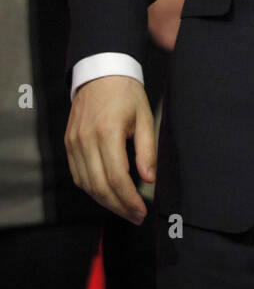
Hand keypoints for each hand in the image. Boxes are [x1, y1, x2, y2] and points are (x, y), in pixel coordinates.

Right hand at [65, 76, 155, 223]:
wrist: (100, 71)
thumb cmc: (126, 93)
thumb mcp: (145, 117)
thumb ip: (148, 150)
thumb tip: (149, 180)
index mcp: (107, 132)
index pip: (117, 178)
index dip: (130, 200)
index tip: (142, 211)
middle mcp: (86, 140)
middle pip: (100, 186)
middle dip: (119, 207)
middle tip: (136, 217)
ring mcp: (74, 142)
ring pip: (86, 185)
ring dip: (105, 201)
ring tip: (124, 209)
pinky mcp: (68, 143)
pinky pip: (78, 175)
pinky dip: (92, 188)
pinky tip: (108, 193)